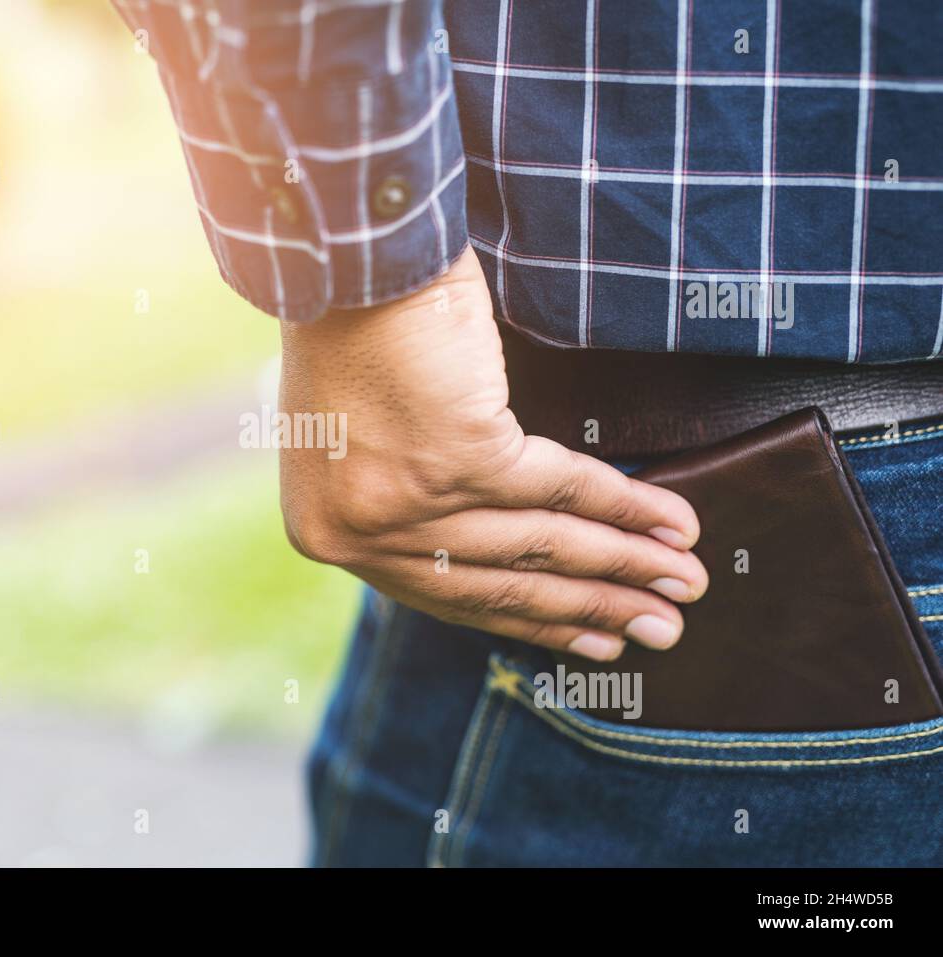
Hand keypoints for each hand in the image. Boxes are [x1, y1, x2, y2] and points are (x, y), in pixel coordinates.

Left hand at [278, 245, 707, 660]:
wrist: (349, 254)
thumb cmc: (355, 329)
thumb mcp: (362, 438)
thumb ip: (411, 497)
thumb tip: (496, 542)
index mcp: (331, 531)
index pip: (449, 595)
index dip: (533, 621)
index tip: (591, 640)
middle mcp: (361, 531)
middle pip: (502, 584)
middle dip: (595, 608)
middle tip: (662, 631)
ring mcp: (408, 501)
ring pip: (541, 545)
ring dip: (626, 566)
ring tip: (688, 583)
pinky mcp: (457, 459)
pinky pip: (562, 490)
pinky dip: (626, 505)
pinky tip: (674, 523)